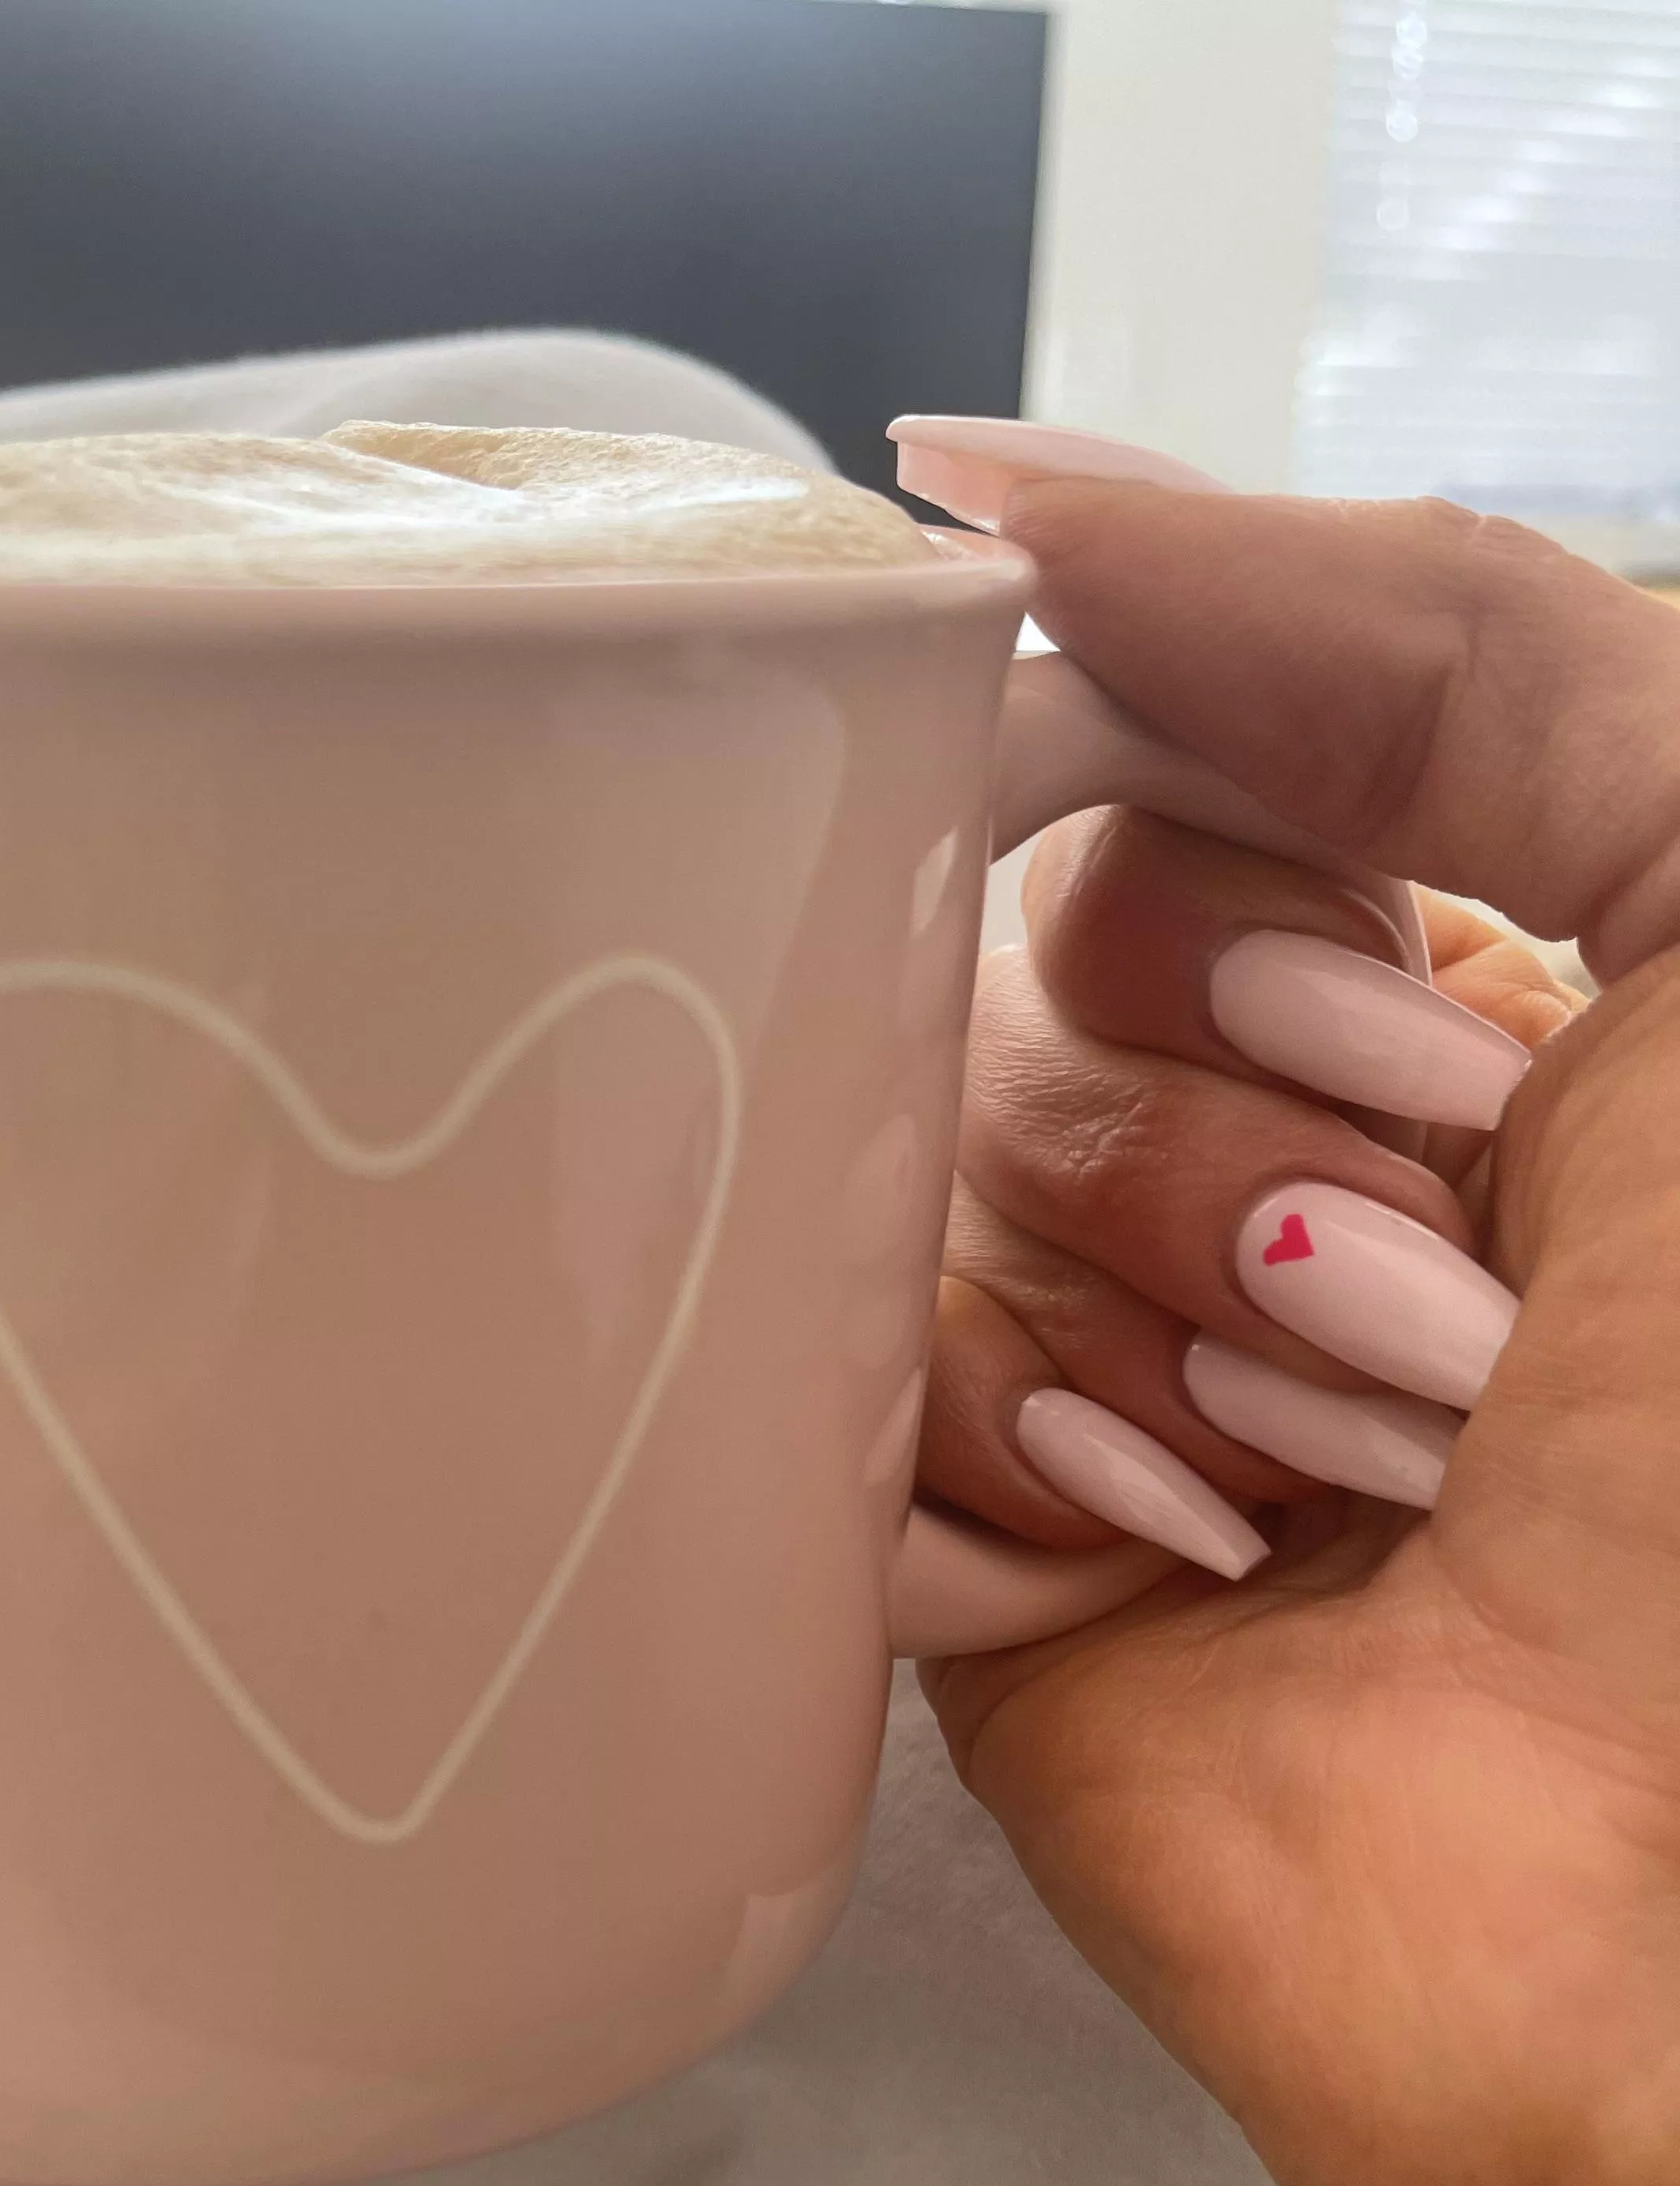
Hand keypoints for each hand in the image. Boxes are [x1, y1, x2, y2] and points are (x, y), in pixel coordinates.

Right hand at [918, 483, 1679, 2185]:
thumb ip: (1434, 636)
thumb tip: (973, 490)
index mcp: (1464, 995)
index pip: (1168, 772)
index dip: (1235, 869)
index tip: (1420, 1032)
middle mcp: (1268, 1169)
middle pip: (1011, 969)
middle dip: (1220, 1128)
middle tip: (1435, 1324)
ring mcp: (1110, 1380)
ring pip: (911, 1188)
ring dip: (1147, 1323)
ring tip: (1342, 1495)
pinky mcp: (979, 1588)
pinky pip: (829, 1414)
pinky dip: (996, 1469)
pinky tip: (1169, 1576)